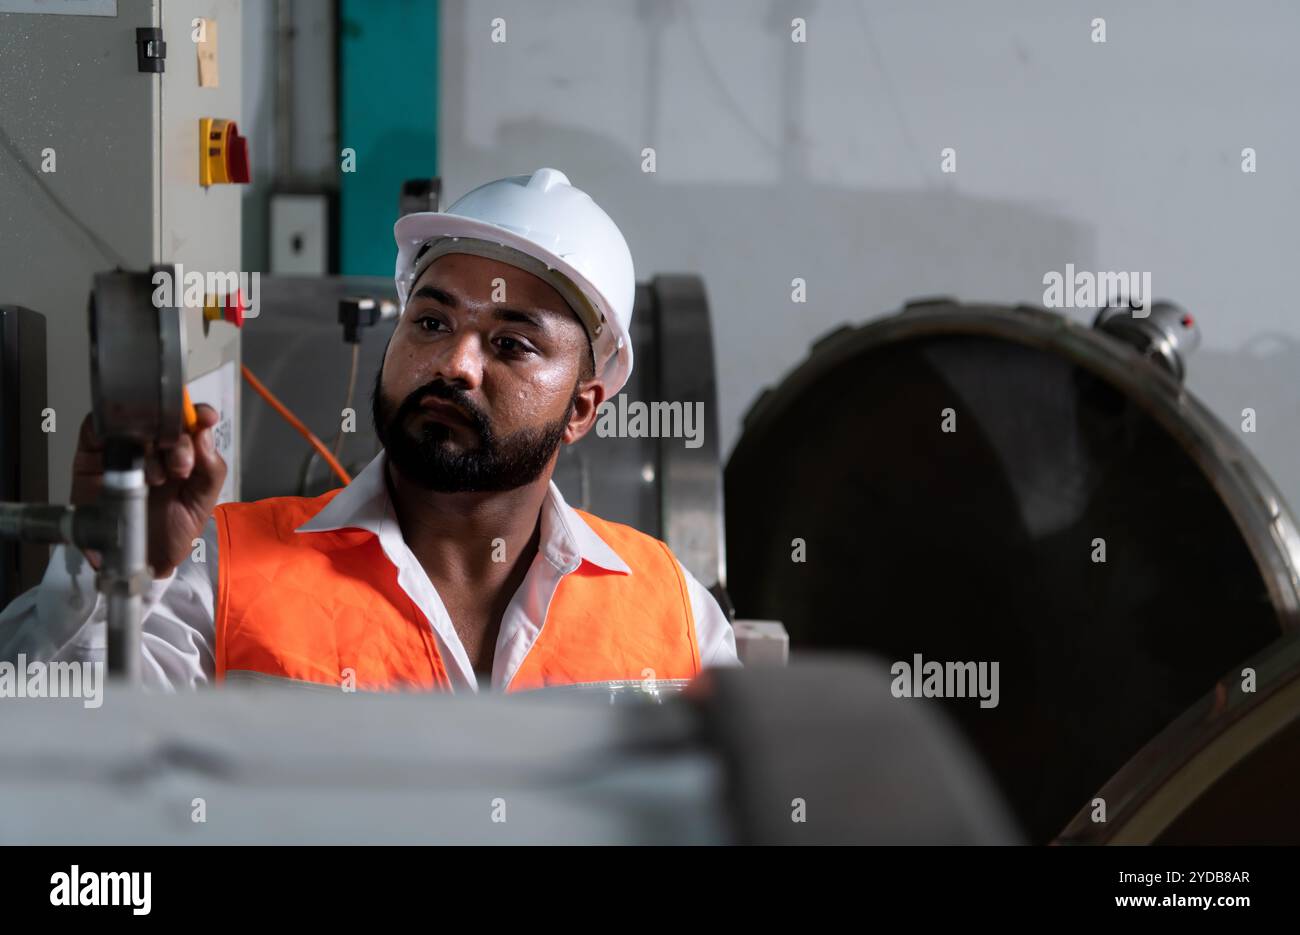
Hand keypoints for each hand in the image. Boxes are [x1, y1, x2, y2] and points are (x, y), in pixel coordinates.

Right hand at [70, 406, 227, 577]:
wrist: (142, 564)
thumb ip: (211, 470)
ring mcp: (121, 450)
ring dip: (146, 441)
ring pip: (129, 423)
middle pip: (160, 418)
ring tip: (157, 477)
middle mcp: (152, 447)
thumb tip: (205, 434)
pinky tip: (126, 452)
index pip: (188, 421)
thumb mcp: (201, 503)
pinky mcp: (90, 459)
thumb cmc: (172, 531)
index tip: (206, 418)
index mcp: (181, 452)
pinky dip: (108, 432)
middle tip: (181, 466)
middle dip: (175, 437)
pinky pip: (94, 432)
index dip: (197, 413)